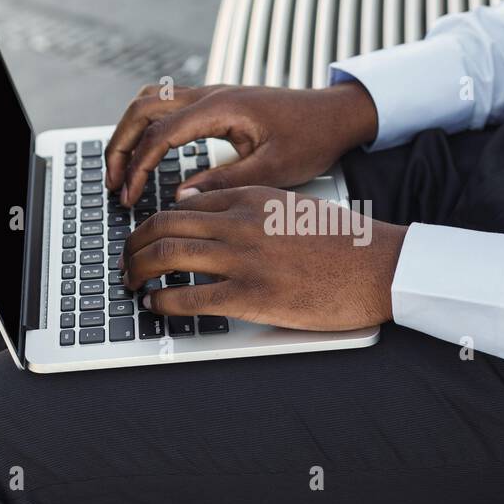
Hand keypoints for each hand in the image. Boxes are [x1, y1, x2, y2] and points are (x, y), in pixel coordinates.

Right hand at [104, 82, 377, 205]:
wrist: (336, 114)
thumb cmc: (312, 138)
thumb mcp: (273, 169)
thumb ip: (224, 182)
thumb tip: (179, 198)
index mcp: (222, 107)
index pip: (161, 133)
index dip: (139, 166)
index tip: (129, 196)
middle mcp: (211, 94)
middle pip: (142, 108)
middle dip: (120, 145)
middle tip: (113, 184)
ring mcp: (211, 95)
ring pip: (150, 101)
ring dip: (129, 133)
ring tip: (122, 170)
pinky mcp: (215, 103)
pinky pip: (166, 106)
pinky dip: (146, 128)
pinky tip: (146, 155)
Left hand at [121, 186, 405, 330]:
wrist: (378, 266)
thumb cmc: (341, 241)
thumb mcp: (291, 207)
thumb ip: (249, 206)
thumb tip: (208, 212)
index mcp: (250, 198)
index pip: (180, 204)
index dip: (151, 224)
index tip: (142, 239)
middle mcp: (240, 223)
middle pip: (163, 227)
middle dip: (133, 246)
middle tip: (125, 262)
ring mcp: (244, 259)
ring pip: (167, 257)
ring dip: (138, 272)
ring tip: (131, 284)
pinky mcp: (252, 296)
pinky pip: (189, 297)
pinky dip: (162, 302)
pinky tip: (156, 306)